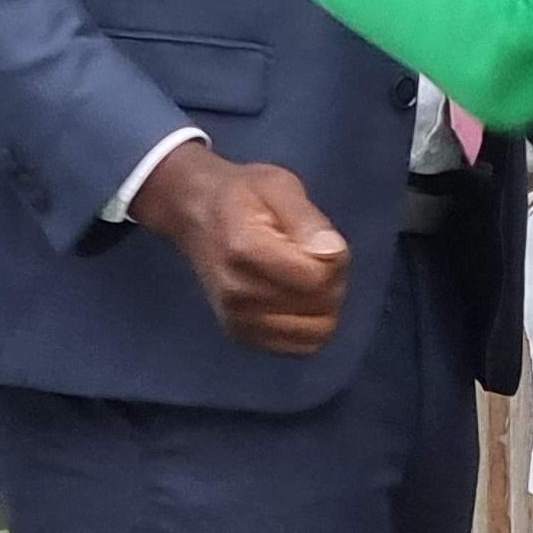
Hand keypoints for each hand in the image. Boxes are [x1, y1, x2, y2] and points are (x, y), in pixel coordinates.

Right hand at [131, 144, 350, 355]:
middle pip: (319, 306)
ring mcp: (237, 320)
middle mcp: (237, 294)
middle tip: (319, 253)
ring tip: (311, 274)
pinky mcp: (241, 336)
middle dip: (335, 280)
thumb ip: (307, 219)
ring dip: (327, 304)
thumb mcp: (279, 185)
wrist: (197, 215)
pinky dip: (312, 324)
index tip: (324, 238)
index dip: (336, 258)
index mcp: (245, 250)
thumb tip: (333, 253)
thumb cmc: (243, 193)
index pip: (315, 278)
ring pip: (315, 333)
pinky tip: (301, 296)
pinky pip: (299, 346)